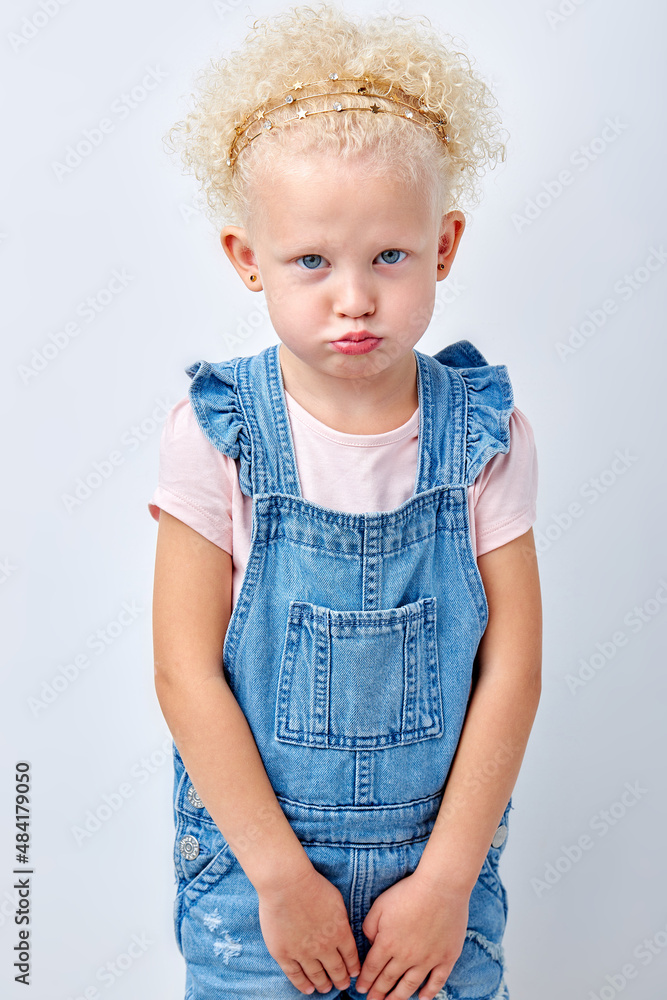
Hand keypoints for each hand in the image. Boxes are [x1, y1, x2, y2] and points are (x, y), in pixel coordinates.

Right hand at [258, 865, 360, 993]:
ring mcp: (303, 953)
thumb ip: (342, 921)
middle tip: (343, 985)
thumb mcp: (337, 901)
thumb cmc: (312, 885)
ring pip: (317, 976)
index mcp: (340, 933)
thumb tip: (344, 933)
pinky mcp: (284, 954)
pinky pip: (295, 975)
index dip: (353, 968)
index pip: (350, 958)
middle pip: (336, 970)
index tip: (354, 974)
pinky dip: (303, 984)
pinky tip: (307, 989)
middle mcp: (324, 947)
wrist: (286, 883)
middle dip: (341, 980)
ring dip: (323, 984)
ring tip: (326, 988)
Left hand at [354, 871, 468, 999]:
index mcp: (387, 943)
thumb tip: (370, 943)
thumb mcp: (380, 905)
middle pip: (388, 980)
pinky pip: (436, 981)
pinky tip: (422, 998)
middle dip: (378, 992)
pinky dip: (429, 992)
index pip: (372, 968)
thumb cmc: (409, 892)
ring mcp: (428, 959)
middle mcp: (406, 956)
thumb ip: (370, 926)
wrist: (441, 887)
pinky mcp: (446, 958)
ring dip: (398, 997)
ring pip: (410, 985)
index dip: (365, 980)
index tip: (360, 989)